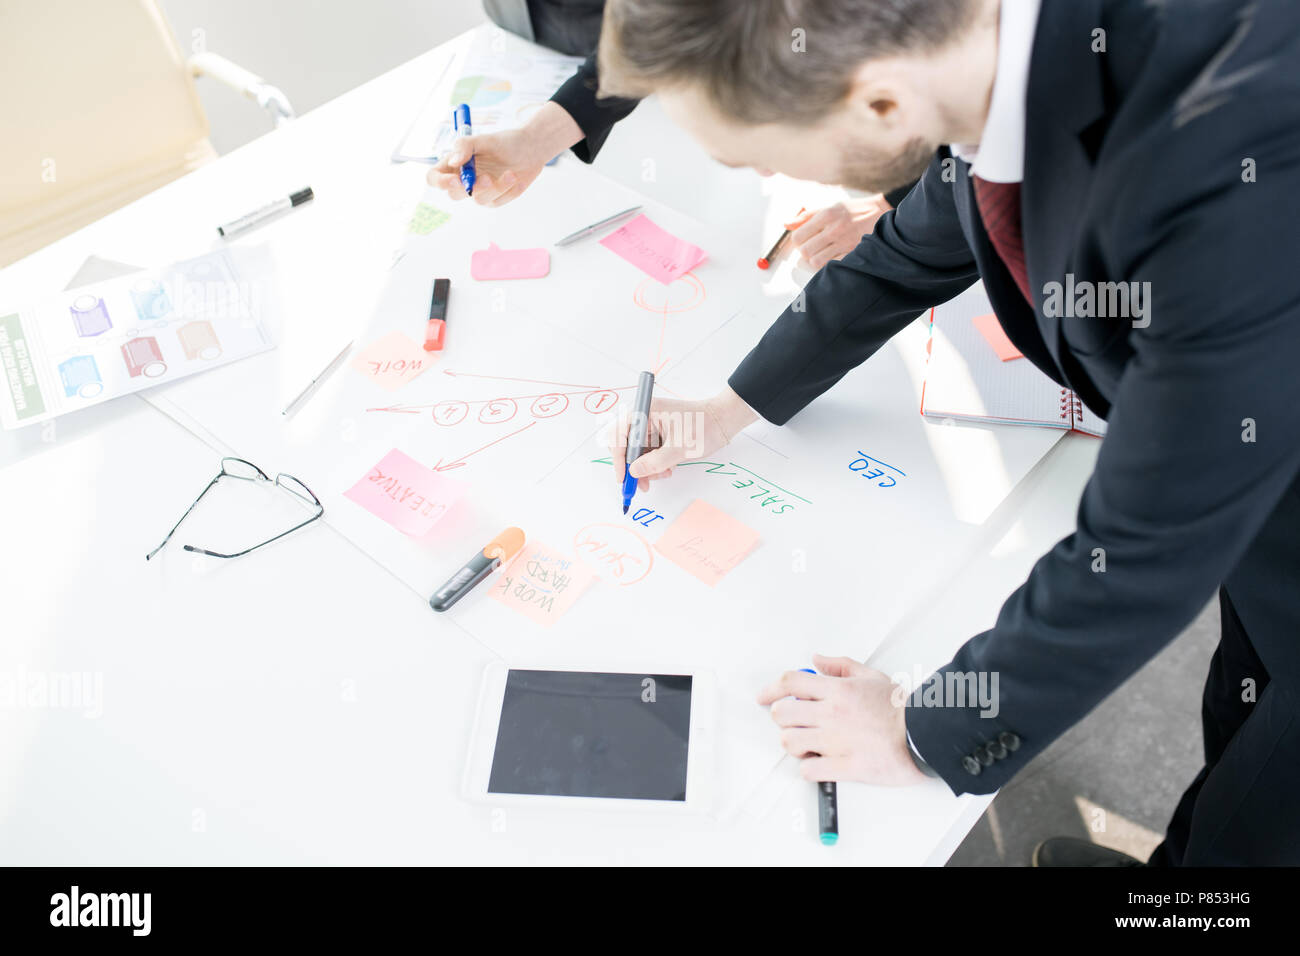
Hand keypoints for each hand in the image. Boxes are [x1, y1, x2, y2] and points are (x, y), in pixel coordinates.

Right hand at [426, 101, 582, 206]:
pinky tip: (517, 178)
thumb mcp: (484, 139)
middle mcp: (463, 180)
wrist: (530, 149)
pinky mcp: (495, 199)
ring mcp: (479, 192)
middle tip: (487, 178)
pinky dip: (509, 190)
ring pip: (478, 200)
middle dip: (470, 188)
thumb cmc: (504, 142)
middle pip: (454, 194)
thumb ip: (465, 146)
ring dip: (496, 188)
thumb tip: (453, 162)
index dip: (439, 182)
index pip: (434, 178)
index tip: (454, 180)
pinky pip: (498, 202)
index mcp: (454, 164)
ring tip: (511, 173)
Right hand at [608, 387, 757, 492]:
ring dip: (646, 467)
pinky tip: (666, 468)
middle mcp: (644, 416)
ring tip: (664, 473)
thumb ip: (655, 462)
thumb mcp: (680, 448)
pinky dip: (653, 463)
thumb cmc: (704, 426)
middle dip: (633, 465)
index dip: (618, 458)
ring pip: (636, 452)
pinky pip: (647, 452)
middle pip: (624, 444)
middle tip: (642, 483)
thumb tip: (634, 472)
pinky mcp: (657, 433)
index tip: (624, 477)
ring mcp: (650, 425)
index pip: (619, 434)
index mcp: (646, 411)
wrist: (723, 421)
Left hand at [756, 654, 928, 785]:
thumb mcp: (871, 676)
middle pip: (782, 713)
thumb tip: (817, 661)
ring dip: (793, 744)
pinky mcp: (845, 766)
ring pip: (790, 741)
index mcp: (837, 690)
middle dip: (783, 718)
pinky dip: (808, 768)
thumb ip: (840, 667)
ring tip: (806, 744)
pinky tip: (817, 763)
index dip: (770, 690)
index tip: (764, 697)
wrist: (925, 734)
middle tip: (794, 722)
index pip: (789, 683)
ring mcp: (836, 741)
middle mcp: (832, 714)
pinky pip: (809, 770)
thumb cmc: (901, 708)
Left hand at [788, 195, 891, 270]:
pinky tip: (831, 257)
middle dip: (805, 251)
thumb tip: (786, 224)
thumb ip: (806, 216)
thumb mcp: (830, 207)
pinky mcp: (853, 253)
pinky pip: (831, 265)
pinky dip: (828, 264)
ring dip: (815, 259)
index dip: (797, 240)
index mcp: (827, 215)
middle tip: (811, 246)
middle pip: (805, 251)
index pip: (798, 236)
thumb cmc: (853, 211)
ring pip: (816, 261)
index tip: (802, 239)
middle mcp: (835, 229)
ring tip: (820, 253)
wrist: (881, 213)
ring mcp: (844, 243)